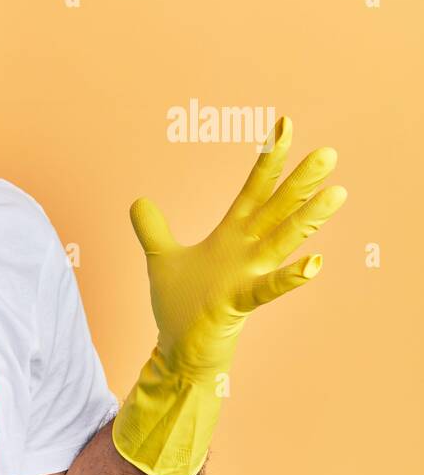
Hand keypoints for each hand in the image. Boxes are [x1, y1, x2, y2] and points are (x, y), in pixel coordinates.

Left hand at [129, 115, 346, 382]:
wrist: (183, 349)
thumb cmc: (181, 305)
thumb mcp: (162, 260)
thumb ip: (154, 230)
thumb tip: (137, 201)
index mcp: (231, 237)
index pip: (255, 191)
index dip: (269, 159)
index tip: (285, 125)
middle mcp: (246, 252)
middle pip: (276, 210)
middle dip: (300, 182)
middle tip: (329, 153)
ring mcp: (246, 277)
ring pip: (281, 242)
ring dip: (308, 219)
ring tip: (338, 193)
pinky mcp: (239, 304)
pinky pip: (268, 288)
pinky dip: (290, 277)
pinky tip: (315, 263)